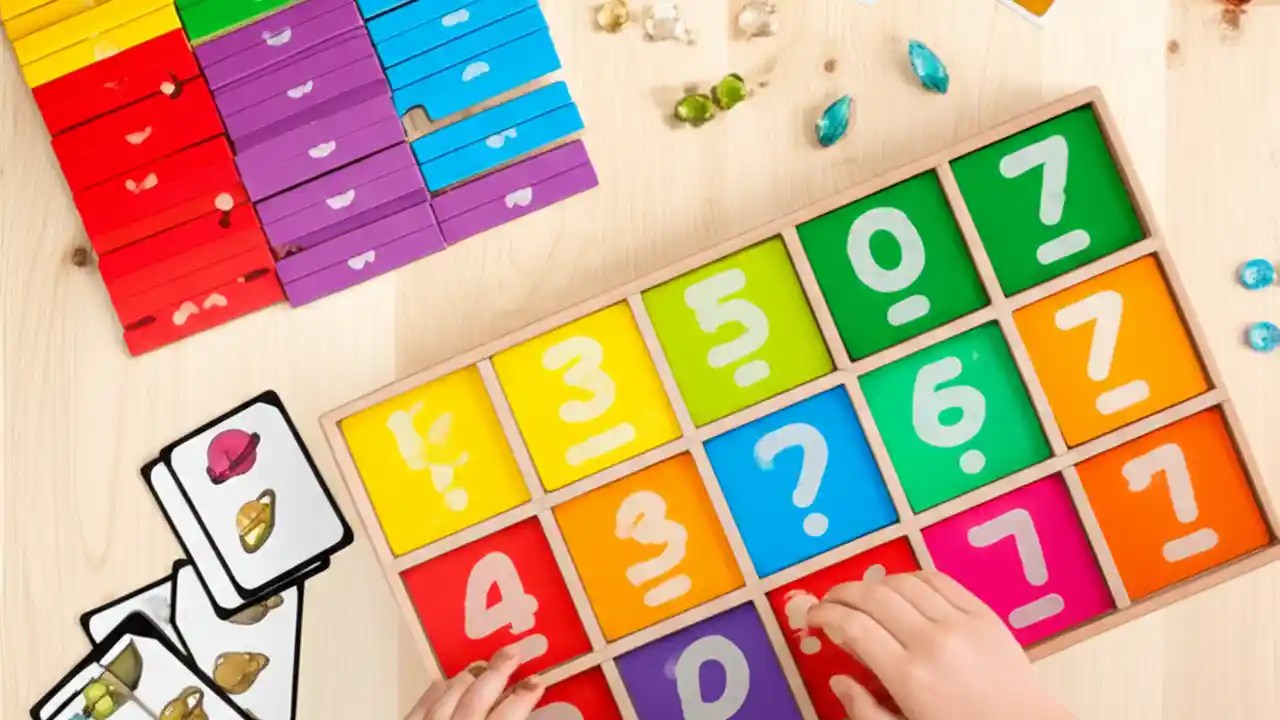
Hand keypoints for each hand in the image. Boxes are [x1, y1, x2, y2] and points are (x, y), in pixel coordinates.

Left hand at [404, 646, 543, 719]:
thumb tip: (523, 712)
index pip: (506, 716)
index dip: (523, 697)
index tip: (536, 681)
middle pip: (477, 697)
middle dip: (497, 671)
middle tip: (513, 651)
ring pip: (448, 694)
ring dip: (468, 676)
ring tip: (482, 664)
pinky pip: (420, 705)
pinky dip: (435, 691)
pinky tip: (444, 681)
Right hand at [806, 570, 1073, 719]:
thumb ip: (866, 712)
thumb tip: (838, 680)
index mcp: (909, 677)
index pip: (852, 626)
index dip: (824, 615)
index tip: (813, 618)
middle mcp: (932, 642)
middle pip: (872, 596)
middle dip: (840, 593)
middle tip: (827, 602)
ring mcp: (961, 623)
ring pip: (902, 582)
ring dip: (874, 583)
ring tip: (861, 596)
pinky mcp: (984, 614)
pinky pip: (938, 580)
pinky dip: (911, 577)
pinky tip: (900, 588)